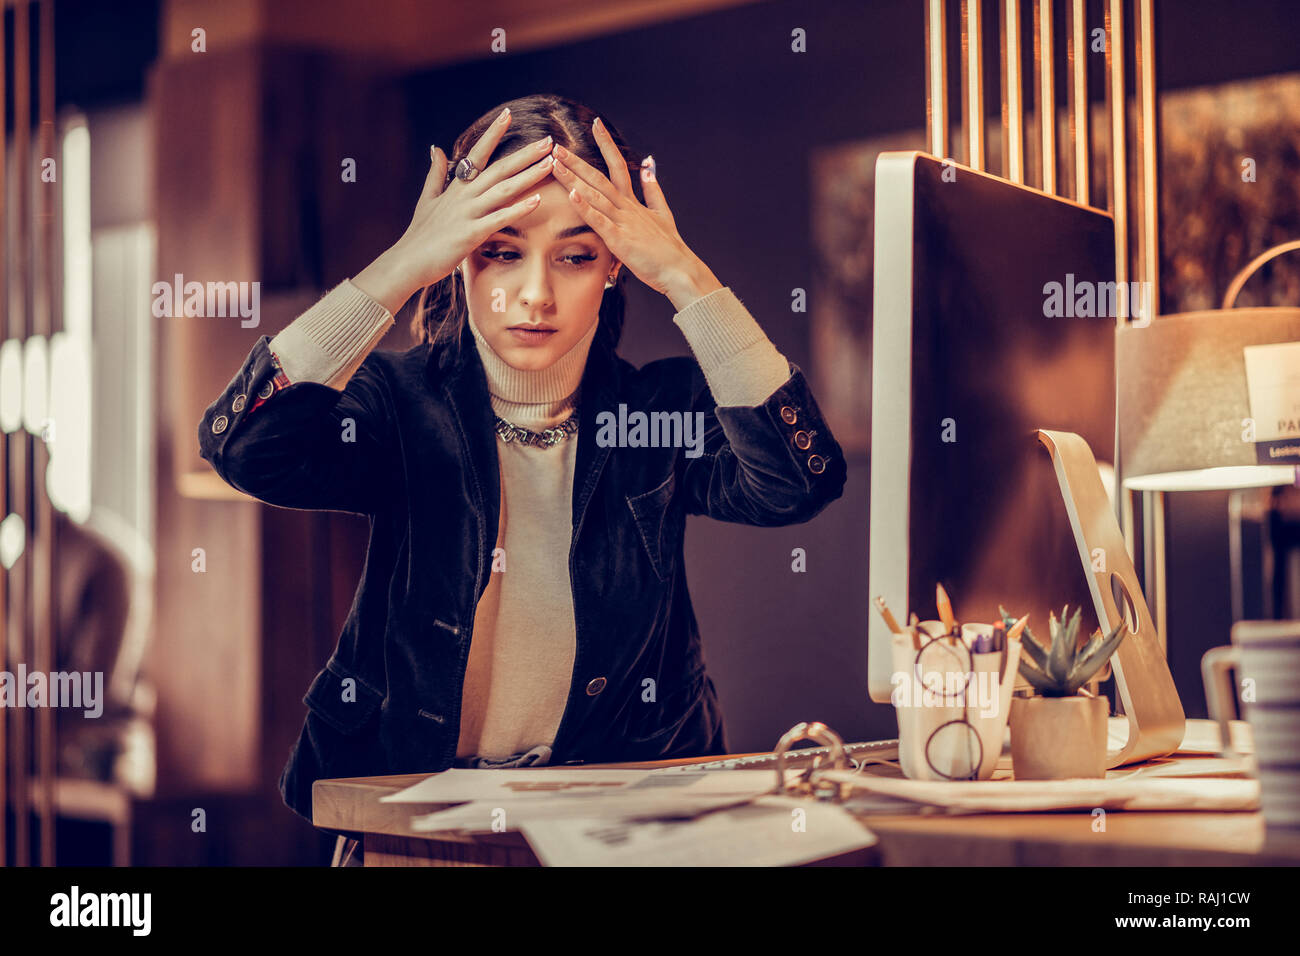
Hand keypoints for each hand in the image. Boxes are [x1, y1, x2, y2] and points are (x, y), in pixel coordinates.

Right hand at [354, 108, 557, 314]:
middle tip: (548, 140)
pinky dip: (518, 209)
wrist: (407, 262)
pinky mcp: (471, 234)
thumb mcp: (426, 200)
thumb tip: (436, 148)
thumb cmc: (419, 236)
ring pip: (503, 189)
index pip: (477, 154)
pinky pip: (499, 218)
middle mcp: (464, 196)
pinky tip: (537, 200)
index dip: (493, 133)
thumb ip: (435, 174)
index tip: (508, 114)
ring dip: (528, 175)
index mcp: (456, 187)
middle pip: (499, 168)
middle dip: (525, 154)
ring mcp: (468, 213)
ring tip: (550, 163)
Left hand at [551, 118, 721, 308]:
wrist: (679, 270)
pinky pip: (599, 221)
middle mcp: (627, 207)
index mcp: (634, 202)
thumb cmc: (669, 248)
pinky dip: (586, 208)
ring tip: (555, 165)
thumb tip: (648, 164)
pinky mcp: (620, 240)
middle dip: (576, 162)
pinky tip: (572, 195)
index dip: (606, 144)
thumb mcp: (663, 213)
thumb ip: (653, 189)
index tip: (595, 124)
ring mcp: (623, 222)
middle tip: (556, 146)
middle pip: (599, 178)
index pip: (618, 165)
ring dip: (574, 179)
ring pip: (595, 195)